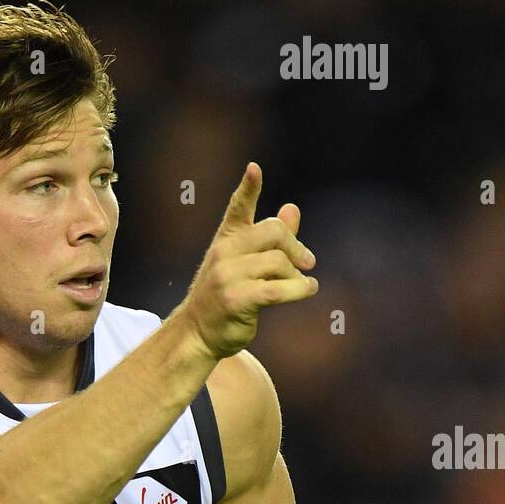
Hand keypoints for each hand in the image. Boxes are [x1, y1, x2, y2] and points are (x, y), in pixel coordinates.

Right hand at [183, 162, 317, 361]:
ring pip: (278, 262)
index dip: (248, 188)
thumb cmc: (225, 297)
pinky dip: (299, 289)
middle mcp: (223, 253)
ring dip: (297, 276)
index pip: (237, 207)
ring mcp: (226, 276)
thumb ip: (271, 239)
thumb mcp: (245, 265)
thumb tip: (292, 209)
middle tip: (308, 262)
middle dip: (295, 247)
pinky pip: (278, 289)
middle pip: (273, 232)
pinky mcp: (235, 300)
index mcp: (225, 239)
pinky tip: (307, 290)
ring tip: (302, 285)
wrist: (196, 334)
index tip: (254, 169)